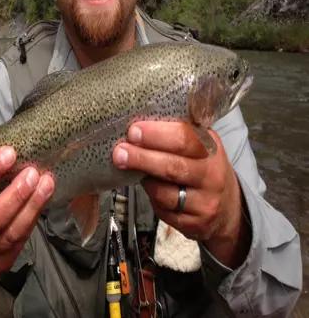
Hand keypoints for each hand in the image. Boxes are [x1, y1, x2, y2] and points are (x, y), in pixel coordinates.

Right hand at [0, 146, 54, 278]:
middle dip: (16, 194)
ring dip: (32, 206)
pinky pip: (21, 241)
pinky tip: (43, 200)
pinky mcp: (1, 265)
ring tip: (47, 184)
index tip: (9, 152)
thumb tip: (12, 151)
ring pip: (12, 233)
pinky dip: (34, 218)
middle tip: (33, 173)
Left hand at [112, 121, 250, 268]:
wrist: (227, 207)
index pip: (185, 137)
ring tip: (124, 165)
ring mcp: (206, 201)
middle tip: (120, 151)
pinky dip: (151, 197)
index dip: (156, 134)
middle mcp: (212, 174)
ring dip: (142, 178)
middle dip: (142, 157)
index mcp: (210, 146)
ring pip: (165, 192)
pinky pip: (164, 210)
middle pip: (173, 166)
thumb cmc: (201, 166)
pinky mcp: (195, 223)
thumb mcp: (197, 143)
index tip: (133, 130)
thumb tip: (136, 124)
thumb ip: (174, 132)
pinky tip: (146, 186)